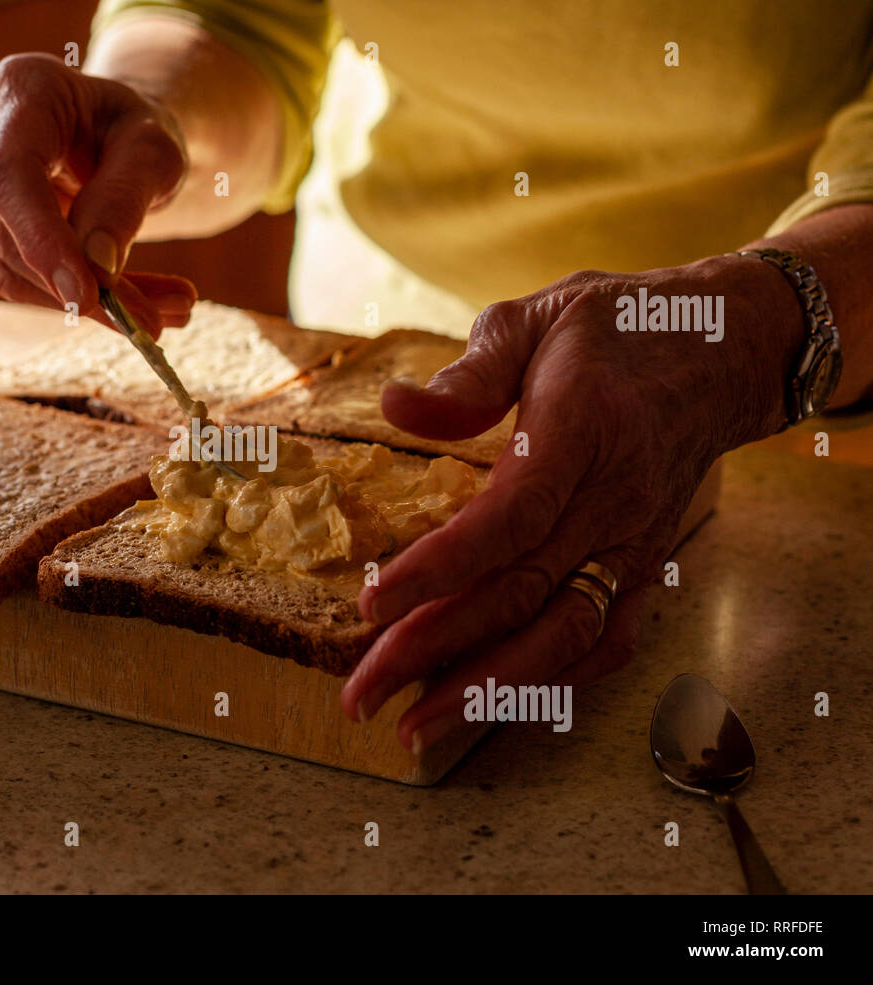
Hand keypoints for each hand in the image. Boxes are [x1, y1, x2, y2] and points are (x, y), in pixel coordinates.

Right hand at [0, 53, 196, 336]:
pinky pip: (12, 279)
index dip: (42, 239)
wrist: (104, 132)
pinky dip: (70, 297)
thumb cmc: (128, 130)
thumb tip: (98, 268)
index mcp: (18, 91)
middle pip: (9, 232)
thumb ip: (125, 199)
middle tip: (156, 319)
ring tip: (160, 312)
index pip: (10, 175)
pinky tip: (126, 301)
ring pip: (7, 269)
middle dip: (82, 286)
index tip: (88, 295)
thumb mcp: (151, 149)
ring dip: (84, 302)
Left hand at [342, 255, 801, 749]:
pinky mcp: (645, 564)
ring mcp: (635, 542)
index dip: (439, 569)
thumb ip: (471, 371)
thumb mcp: (538, 318)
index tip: (370, 603)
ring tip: (414, 728)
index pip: (507, 519)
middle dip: (433, 652)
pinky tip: (492, 704)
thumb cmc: (617, 329)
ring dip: (486, 689)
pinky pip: (605, 641)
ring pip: (563, 635)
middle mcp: (613, 501)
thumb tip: (395, 406)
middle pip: (519, 594)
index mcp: (580, 432)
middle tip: (360, 692)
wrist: (725, 351)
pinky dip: (550, 681)